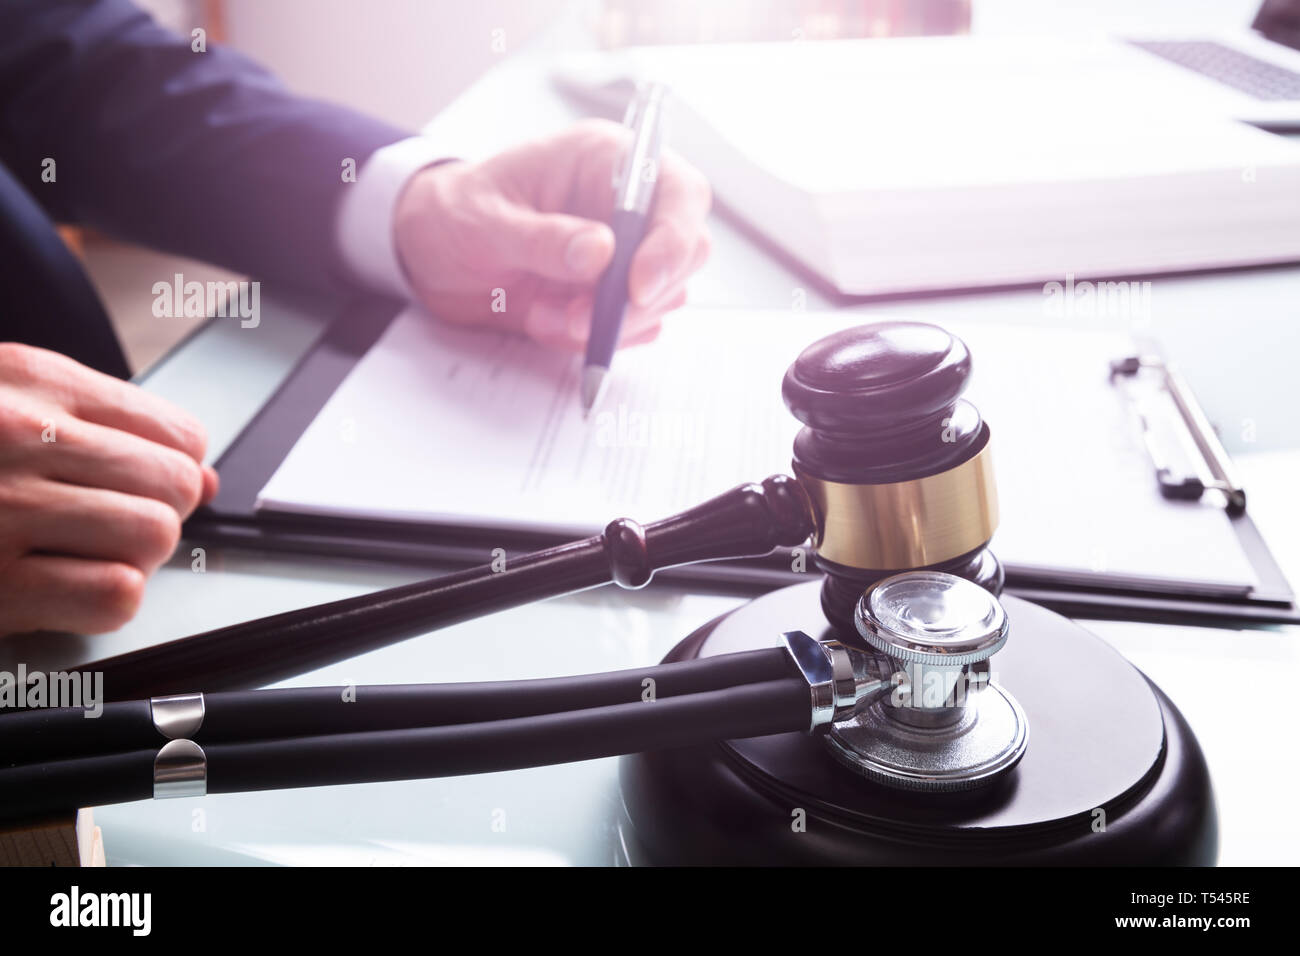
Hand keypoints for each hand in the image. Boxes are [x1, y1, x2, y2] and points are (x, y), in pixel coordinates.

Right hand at [0, 344, 217, 635]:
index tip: (155, 485)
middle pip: (174, 486)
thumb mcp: (5, 400)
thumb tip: (201, 473)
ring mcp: (5, 510)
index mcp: (30, 379)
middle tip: (116, 523)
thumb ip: (101, 424)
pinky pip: (114, 594)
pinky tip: (64, 586)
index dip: (178, 469)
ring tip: (85, 552)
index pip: (177, 431)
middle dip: (162, 513)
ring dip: (135, 555)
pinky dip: (106, 598)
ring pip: (153, 536)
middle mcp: (23, 435)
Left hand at [393, 119, 711, 350]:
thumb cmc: (453, 216)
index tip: (635, 287)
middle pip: (685, 251)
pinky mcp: (611, 295)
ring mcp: (624, 253)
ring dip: (608, 323)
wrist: (429, 255)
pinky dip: (594, 339)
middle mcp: (625, 205)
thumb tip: (601, 253)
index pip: (678, 192)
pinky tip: (548, 322)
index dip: (672, 240)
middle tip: (581, 319)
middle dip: (638, 297)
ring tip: (545, 317)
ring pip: (663, 298)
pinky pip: (633, 329)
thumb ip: (542, 237)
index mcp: (605, 161)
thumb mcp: (484, 221)